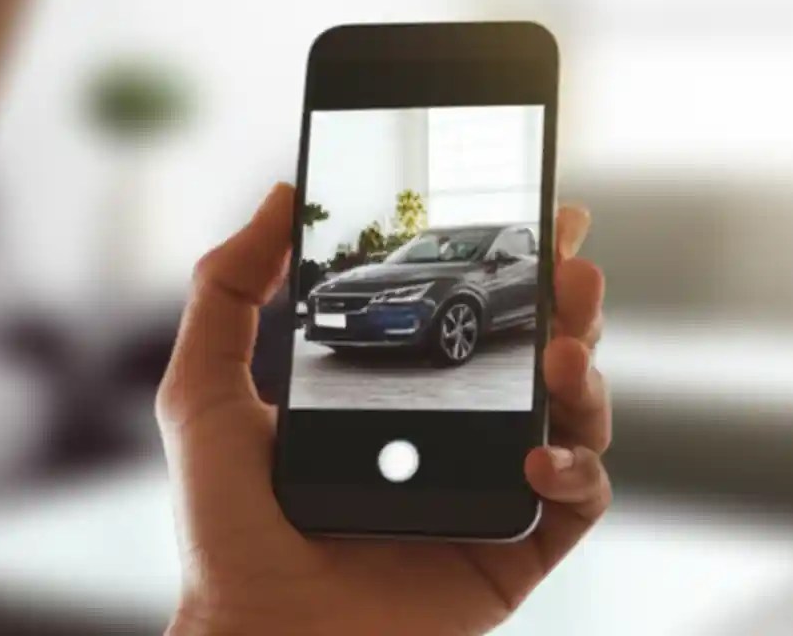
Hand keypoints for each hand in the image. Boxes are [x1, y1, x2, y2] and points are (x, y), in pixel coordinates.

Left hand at [157, 183, 608, 634]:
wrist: (261, 634)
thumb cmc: (230, 528)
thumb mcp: (206, 391)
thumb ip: (228, 288)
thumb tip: (277, 200)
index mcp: (406, 394)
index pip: (481, 315)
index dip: (520, 265)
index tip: (544, 217)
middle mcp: (461, 434)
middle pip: (545, 351)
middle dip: (571, 304)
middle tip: (573, 268)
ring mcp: (495, 489)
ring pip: (578, 415)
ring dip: (586, 374)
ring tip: (564, 351)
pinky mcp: (518, 549)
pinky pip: (580, 499)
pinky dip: (576, 469)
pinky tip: (536, 455)